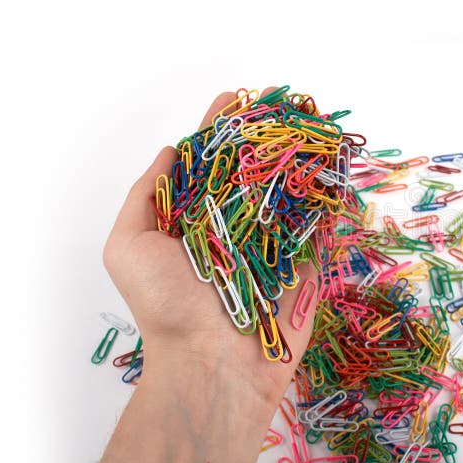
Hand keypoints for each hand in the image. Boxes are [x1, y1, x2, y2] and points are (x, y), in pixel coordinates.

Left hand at [102, 87, 316, 405]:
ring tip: (311, 122)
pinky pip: (317, 225)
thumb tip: (169, 153)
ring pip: (287, 191)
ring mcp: (270, 243)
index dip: (220, 128)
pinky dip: (327, 195)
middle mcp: (233, 225)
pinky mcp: (303, 264)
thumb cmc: (164, 306)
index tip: (234, 97)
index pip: (208, 162)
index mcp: (192, 218)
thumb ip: (145, 197)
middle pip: (252, 169)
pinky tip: (334, 164)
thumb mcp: (128, 246)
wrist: (212, 365)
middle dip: (266, 134)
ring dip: (300, 156)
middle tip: (282, 101)